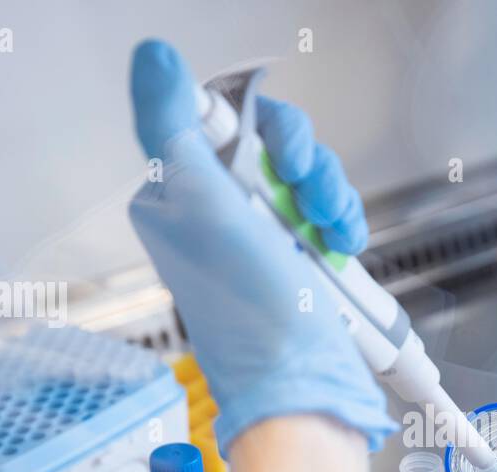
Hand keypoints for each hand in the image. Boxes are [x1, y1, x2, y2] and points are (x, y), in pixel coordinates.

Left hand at [127, 39, 393, 455]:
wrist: (304, 387)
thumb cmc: (252, 315)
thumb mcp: (203, 207)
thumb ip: (172, 127)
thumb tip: (153, 58)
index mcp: (177, 197)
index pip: (219, 120)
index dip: (260, 129)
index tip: (276, 158)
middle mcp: (215, 215)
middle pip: (269, 144)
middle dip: (303, 165)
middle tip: (306, 195)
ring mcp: (261, 239)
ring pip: (304, 176)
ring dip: (329, 195)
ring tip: (332, 231)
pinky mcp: (299, 260)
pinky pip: (326, 212)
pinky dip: (342, 223)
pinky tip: (343, 246)